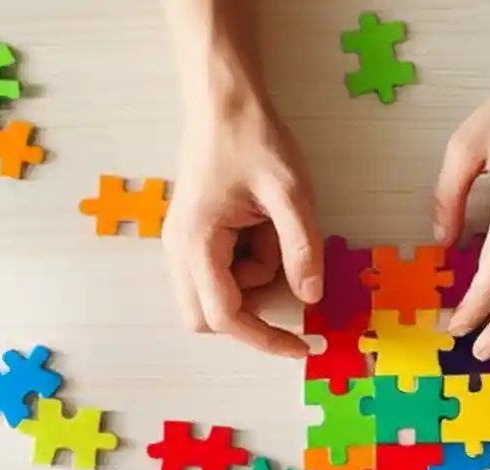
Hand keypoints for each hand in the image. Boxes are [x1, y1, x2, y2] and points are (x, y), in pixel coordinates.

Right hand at [163, 103, 322, 356]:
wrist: (224, 104)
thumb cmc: (253, 140)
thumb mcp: (291, 192)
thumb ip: (300, 247)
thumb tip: (310, 296)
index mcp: (197, 243)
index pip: (225, 317)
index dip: (265, 339)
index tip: (302, 346)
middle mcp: (179, 251)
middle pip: (208, 318)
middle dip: (251, 311)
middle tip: (287, 275)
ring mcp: (182, 244)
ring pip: (216, 295)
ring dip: (252, 279)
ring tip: (270, 226)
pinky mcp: (194, 237)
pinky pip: (221, 271)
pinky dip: (247, 262)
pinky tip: (259, 223)